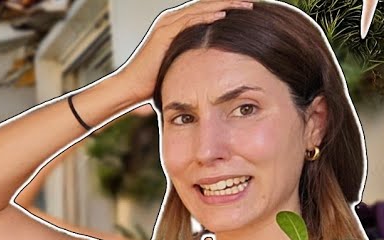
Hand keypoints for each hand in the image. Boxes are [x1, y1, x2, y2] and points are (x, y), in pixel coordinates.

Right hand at [110, 0, 254, 104]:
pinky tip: (223, 14)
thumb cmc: (153, 81)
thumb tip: (213, 66)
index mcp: (176, 25)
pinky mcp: (164, 33)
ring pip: (201, 8)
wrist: (131, 87)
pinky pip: (189, 20)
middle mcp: (172, 20)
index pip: (206, 11)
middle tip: (251, 2)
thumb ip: (194, 58)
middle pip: (206, 5)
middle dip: (230, 2)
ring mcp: (167, 25)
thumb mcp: (179, 64)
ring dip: (224, 5)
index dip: (227, 7)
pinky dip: (207, 16)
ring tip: (244, 5)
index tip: (247, 10)